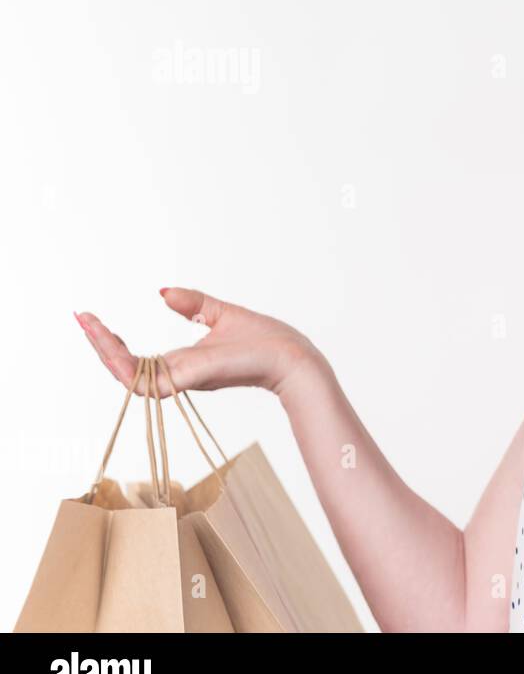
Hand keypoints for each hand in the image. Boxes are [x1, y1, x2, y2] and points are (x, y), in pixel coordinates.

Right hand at [75, 288, 325, 400]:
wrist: (292, 356)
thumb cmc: (267, 341)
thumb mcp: (222, 314)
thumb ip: (193, 304)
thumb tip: (162, 292)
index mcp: (183, 364)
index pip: (137, 360)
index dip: (113, 343)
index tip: (93, 319)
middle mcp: (178, 375)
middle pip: (124, 369)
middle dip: (100, 345)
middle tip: (81, 318)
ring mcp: (182, 380)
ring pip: (127, 376)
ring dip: (104, 351)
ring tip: (88, 324)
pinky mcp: (190, 379)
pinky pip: (144, 381)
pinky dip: (122, 363)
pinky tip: (109, 341)